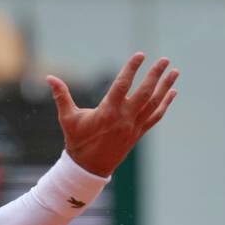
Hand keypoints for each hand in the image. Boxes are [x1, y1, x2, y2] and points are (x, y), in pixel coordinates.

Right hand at [47, 53, 178, 178]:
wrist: (89, 169)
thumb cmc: (77, 142)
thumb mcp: (68, 119)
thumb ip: (61, 96)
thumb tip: (49, 77)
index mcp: (108, 112)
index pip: (123, 85)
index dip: (131, 69)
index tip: (140, 55)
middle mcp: (125, 119)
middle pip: (145, 93)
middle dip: (156, 75)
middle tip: (165, 60)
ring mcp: (134, 127)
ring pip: (154, 104)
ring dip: (165, 87)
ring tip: (175, 72)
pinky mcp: (138, 134)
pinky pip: (155, 117)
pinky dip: (165, 104)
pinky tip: (172, 92)